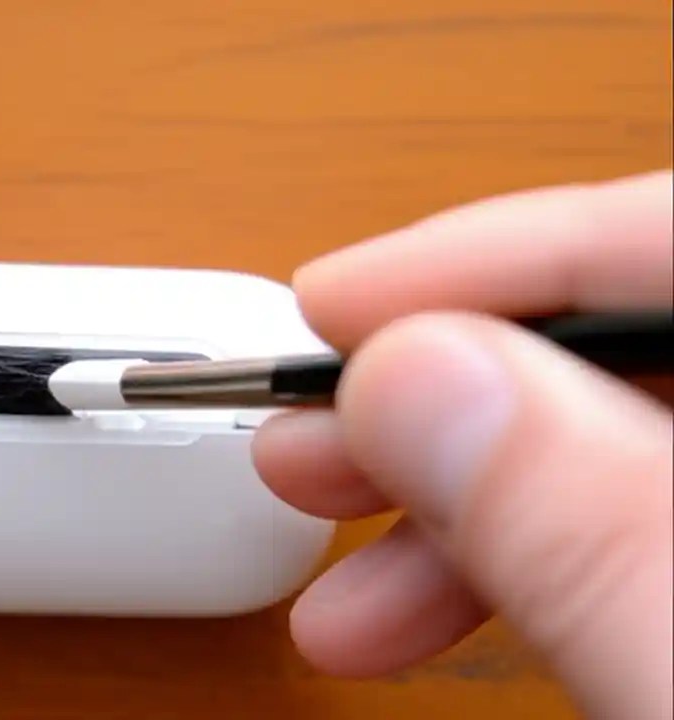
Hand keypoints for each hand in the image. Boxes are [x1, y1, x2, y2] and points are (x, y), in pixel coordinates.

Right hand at [253, 170, 672, 717]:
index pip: (662, 243)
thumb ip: (585, 525)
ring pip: (593, 445)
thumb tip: (415, 378)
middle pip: (613, 339)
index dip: (486, 257)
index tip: (334, 306)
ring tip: (328, 564)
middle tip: (306, 438)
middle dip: (433, 390)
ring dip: (441, 495)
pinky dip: (497, 566)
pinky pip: (605, 526)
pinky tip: (405, 614)